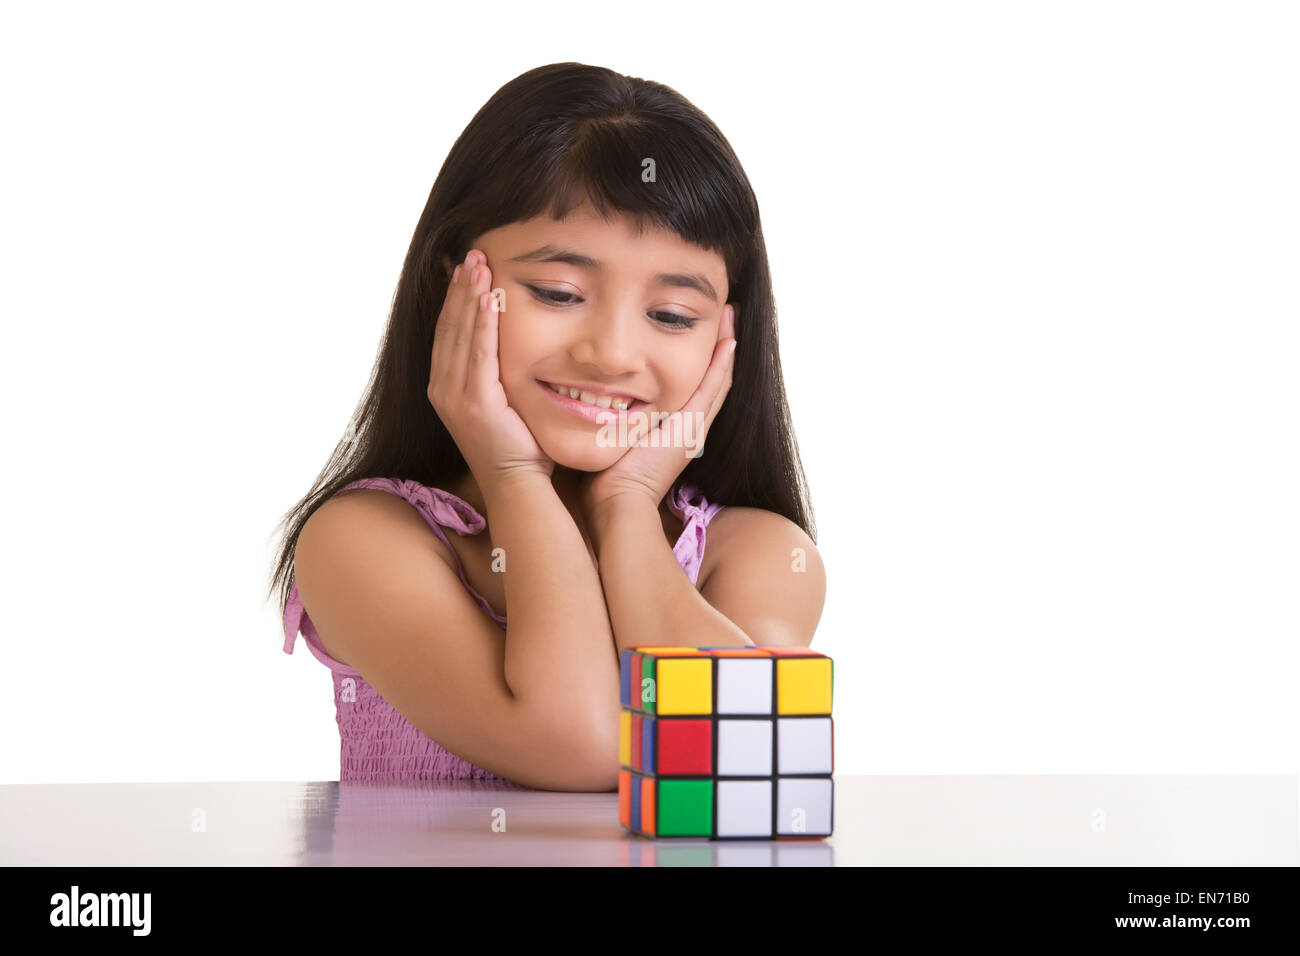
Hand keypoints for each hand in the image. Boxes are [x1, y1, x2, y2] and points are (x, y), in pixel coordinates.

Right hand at [428, 249, 553, 489]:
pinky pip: (479, 351)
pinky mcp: (474, 401)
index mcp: (446, 388)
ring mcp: (454, 396)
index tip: (466, 268)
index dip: (454, 298)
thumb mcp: (502, 403)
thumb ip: (497, 374)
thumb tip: (510, 346)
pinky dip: (482, 320)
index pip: (448, 333)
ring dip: (469, 294)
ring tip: (478, 263)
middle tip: (472, 253)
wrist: (517, 484)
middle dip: (459, 287)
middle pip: (449, 326)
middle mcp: (442, 389)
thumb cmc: (519, 447)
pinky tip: (488, 295)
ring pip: (460, 333)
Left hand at [579, 304, 736, 521]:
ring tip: (729, 315)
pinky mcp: (692, 426)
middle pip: (713, 379)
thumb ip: (603, 417)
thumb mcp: (609, 438)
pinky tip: (728, 338)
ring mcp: (694, 426)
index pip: (692, 386)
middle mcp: (689, 426)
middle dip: (719, 346)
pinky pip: (714, 388)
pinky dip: (722, 363)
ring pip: (718, 379)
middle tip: (725, 313)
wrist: (617, 502)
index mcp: (671, 429)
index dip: (701, 358)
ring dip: (725, 347)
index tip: (701, 327)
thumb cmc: (604, 478)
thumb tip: (582, 397)